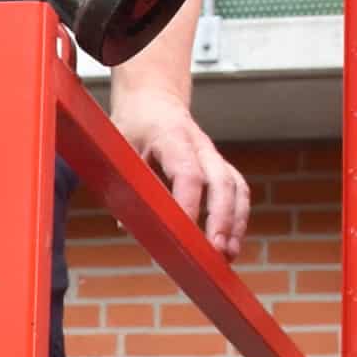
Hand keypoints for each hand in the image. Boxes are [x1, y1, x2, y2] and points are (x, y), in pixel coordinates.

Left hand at [107, 89, 249, 258]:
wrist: (154, 101)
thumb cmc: (134, 126)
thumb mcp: (118, 147)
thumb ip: (125, 182)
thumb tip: (128, 225)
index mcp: (172, 136)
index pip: (187, 173)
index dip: (188, 205)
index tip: (184, 234)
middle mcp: (201, 145)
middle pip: (222, 181)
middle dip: (222, 218)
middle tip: (216, 251)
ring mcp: (214, 156)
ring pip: (236, 187)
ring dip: (236, 222)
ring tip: (228, 255)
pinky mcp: (219, 167)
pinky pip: (237, 191)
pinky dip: (238, 218)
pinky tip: (231, 243)